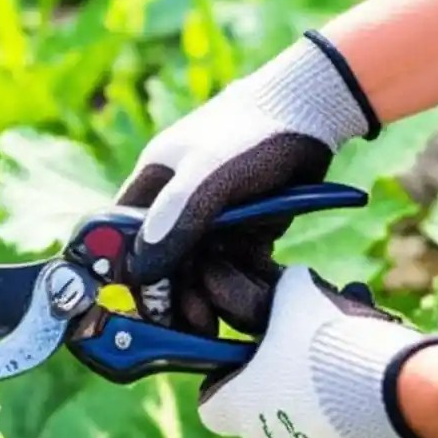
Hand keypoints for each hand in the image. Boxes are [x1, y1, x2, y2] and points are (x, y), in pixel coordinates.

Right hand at [117, 31, 378, 335]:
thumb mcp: (209, 174)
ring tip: (222, 319)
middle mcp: (177, 207)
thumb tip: (141, 269)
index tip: (140, 307)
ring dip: (212, 296)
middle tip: (192, 326)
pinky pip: (235, 268)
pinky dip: (243, 284)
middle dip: (176, 297)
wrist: (315, 112)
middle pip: (164, 265)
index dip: (128, 276)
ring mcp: (212, 220)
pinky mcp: (246, 231)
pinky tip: (254, 297)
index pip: (122, 240)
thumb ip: (176, 219)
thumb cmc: (252, 133)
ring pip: (201, 272)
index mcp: (152, 187)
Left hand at [198, 265, 437, 437]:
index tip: (254, 352)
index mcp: (238, 408)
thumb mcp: (301, 298)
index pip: (211, 400)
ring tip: (349, 362)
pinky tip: (373, 387)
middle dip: (281, 379)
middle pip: (260, 408)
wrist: (400, 397)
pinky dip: (349, 417)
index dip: (228, 373)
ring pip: (302, 423)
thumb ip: (284, 292)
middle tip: (310, 349)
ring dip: (317, 396)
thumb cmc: (332, 345)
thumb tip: (290, 282)